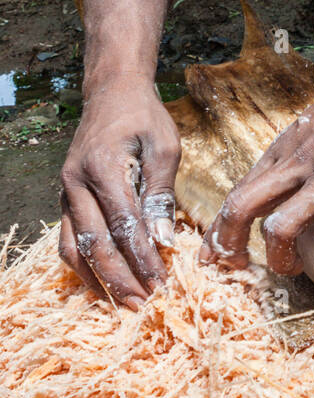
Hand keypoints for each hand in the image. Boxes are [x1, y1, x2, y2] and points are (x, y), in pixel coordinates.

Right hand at [58, 75, 180, 306]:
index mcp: (104, 167)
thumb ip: (162, 194)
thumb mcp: (164, 147)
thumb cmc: (144, 117)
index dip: (143, 258)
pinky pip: (68, 238)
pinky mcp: (66, 197)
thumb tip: (163, 240)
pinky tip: (101, 282)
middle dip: (120, 279)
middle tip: (142, 305)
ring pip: (74, 247)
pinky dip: (83, 264)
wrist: (111, 93)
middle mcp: (76, 183)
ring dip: (98, 279)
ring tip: (122, 303)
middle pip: (95, 243)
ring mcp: (66, 191)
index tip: (161, 285)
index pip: (124, 225)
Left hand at [199, 64, 313, 277]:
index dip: (218, 229)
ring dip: (280, 260)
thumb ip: (294, 156)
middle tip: (238, 269)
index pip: (236, 193)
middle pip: (241, 209)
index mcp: (282, 152)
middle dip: (230, 245)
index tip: (212, 254)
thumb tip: (285, 185)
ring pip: (280, 229)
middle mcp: (295, 166)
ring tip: (291, 269)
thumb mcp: (309, 128)